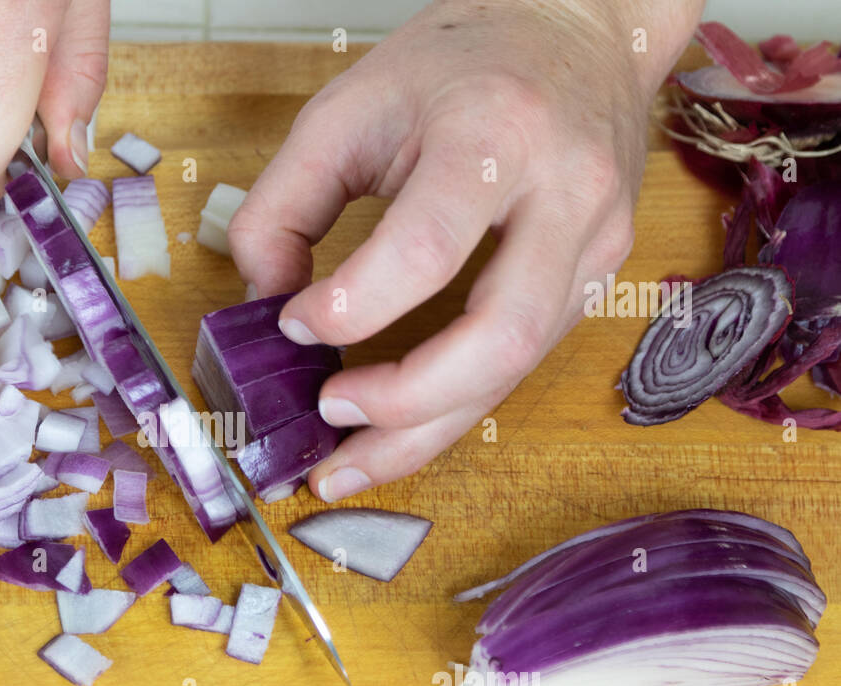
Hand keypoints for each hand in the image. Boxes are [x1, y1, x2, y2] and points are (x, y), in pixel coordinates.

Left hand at [228, 0, 702, 500]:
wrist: (581, 32)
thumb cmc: (457, 64)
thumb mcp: (347, 108)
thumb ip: (285, 204)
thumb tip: (264, 304)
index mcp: (495, 135)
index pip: (426, 249)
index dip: (352, 307)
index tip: (293, 324)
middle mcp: (565, 195)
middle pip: (498, 337)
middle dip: (404, 401)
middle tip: (327, 415)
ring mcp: (596, 245)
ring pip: (516, 370)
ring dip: (425, 432)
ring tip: (348, 464)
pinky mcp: (598, 279)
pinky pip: (520, 364)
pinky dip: (451, 406)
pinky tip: (396, 430)